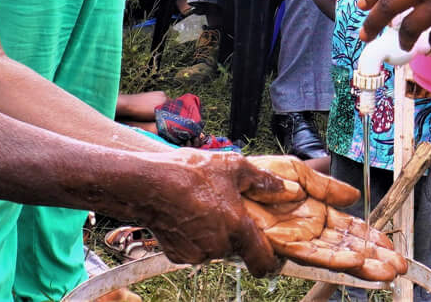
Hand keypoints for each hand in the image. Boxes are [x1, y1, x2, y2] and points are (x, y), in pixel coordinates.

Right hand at [136, 150, 291, 274]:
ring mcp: (197, 253)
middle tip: (225, 207)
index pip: (262, 262)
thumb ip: (262, 180)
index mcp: (237, 229)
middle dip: (233, 230)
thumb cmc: (189, 173)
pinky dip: (193, 236)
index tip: (272, 256)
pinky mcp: (177, 255)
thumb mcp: (233, 167)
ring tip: (201, 206)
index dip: (270, 262)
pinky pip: (193, 248)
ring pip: (214, 247)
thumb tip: (282, 188)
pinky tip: (185, 214)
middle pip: (236, 246)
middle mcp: (219, 247)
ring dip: (212, 232)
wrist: (148, 184)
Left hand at [240, 155, 403, 281]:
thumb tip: (354, 196)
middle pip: (346, 247)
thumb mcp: (298, 173)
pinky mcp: (282, 245)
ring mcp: (297, 239)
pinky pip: (314, 254)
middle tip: (397, 267)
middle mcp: (308, 230)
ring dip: (362, 264)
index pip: (348, 229)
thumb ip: (326, 186)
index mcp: (314, 212)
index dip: (370, 238)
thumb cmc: (254, 176)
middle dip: (373, 258)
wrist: (224, 182)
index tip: (390, 247)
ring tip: (386, 271)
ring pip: (335, 256)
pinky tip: (356, 261)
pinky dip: (336, 259)